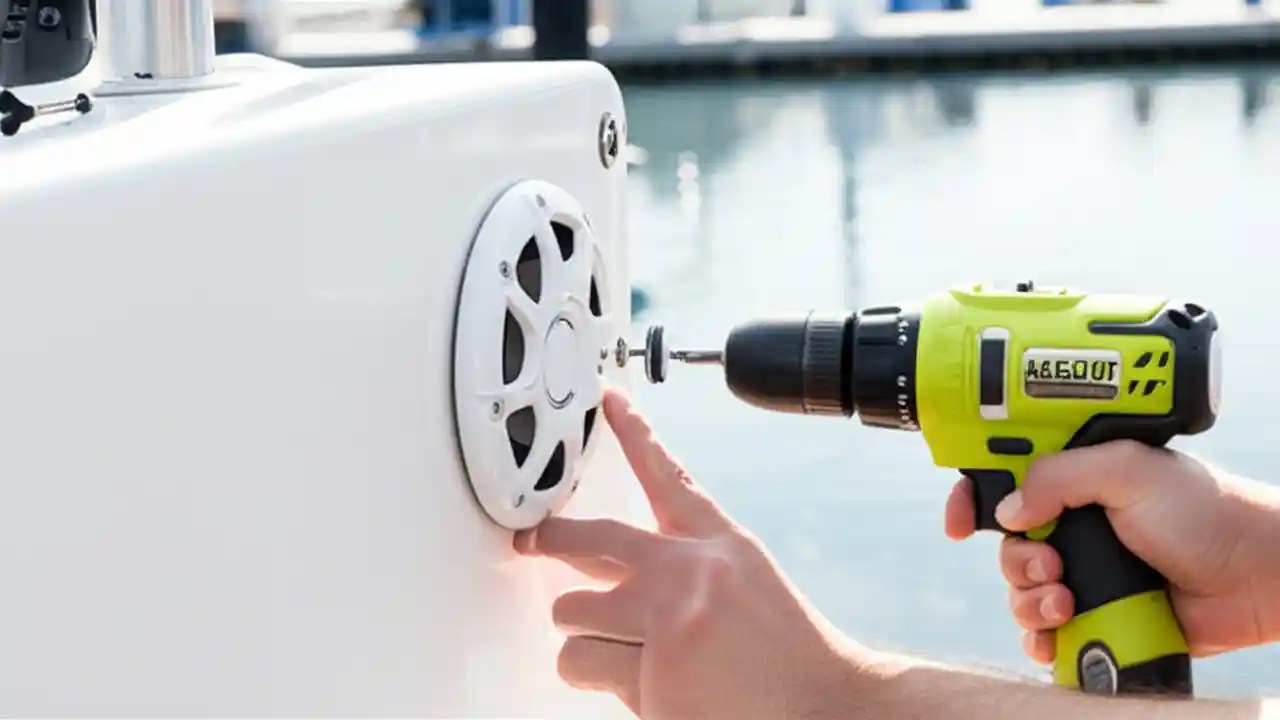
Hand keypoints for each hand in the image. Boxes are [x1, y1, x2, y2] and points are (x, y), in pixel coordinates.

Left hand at [514, 390, 866, 718]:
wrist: (825, 705)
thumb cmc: (788, 656)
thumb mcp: (749, 585)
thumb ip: (692, 568)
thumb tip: (619, 573)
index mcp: (722, 546)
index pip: (669, 475)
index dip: (634, 432)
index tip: (610, 400)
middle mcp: (689, 573)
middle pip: (593, 539)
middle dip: (551, 540)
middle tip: (533, 539)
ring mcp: (665, 621)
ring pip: (571, 610)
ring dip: (582, 633)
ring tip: (617, 652)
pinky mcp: (649, 673)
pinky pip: (578, 662)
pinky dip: (591, 675)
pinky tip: (633, 683)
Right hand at [944, 440, 1279, 662]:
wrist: (1255, 575)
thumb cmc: (1205, 511)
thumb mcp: (1127, 469)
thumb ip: (1058, 476)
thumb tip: (1009, 512)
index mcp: (1074, 480)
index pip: (1002, 481)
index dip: (970, 498)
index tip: (958, 522)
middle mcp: (1074, 525)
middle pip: (1004, 546)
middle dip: (1015, 561)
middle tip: (1050, 565)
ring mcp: (1085, 573)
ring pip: (1020, 592)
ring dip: (1031, 601)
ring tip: (1069, 599)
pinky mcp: (1099, 616)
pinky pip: (1046, 634)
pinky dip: (1043, 637)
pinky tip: (1064, 631)